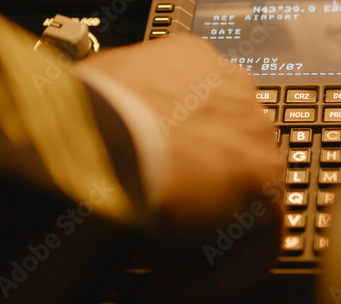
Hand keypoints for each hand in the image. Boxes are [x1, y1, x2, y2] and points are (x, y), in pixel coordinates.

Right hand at [77, 34, 281, 297]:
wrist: (95, 138)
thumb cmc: (76, 117)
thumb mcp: (89, 95)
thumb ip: (110, 111)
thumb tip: (85, 136)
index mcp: (188, 59)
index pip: (192, 112)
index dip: (167, 158)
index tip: (141, 185)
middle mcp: (229, 86)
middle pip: (221, 153)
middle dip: (190, 195)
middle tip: (152, 226)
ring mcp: (252, 129)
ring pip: (240, 198)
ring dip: (200, 235)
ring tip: (156, 263)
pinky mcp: (265, 180)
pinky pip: (254, 242)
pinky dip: (215, 273)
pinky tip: (171, 283)